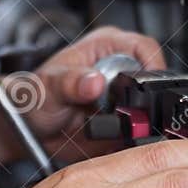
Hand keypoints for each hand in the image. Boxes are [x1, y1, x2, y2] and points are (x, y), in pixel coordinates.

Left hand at [15, 26, 165, 140]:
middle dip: (148, 102)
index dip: (152, 67)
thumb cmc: (37, 95)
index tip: (146, 89)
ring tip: (111, 130)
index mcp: (108, 45)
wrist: (31, 128)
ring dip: (141, 123)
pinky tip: (113, 141)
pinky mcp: (128, 120)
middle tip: (125, 117)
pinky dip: (134, 139)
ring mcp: (126, 96)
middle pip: (156, 80)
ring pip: (154, 107)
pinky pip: (143, 130)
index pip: (145, 48)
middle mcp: (121, 68)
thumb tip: (94, 81)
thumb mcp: (49, 87)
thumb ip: (70, 83)